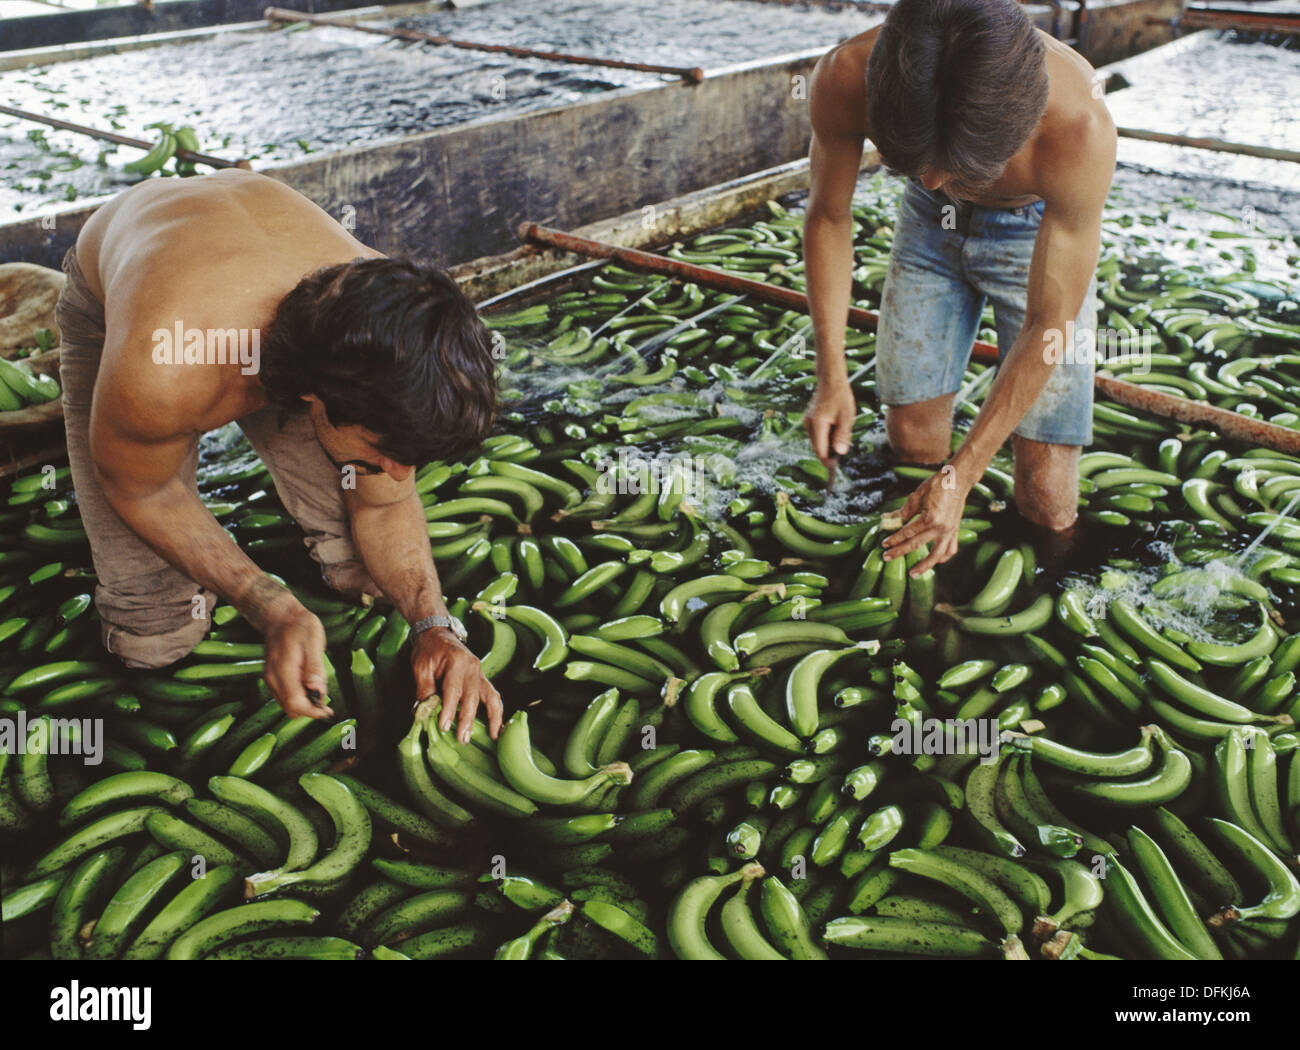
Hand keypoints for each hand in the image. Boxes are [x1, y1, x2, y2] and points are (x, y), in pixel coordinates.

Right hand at [262, 604, 332, 719]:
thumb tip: (317, 691)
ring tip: (318, 690)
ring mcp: (270, 678)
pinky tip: (308, 685)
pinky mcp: (272, 677)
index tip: (328, 711)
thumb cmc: (300, 626)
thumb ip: (314, 667)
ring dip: (304, 704)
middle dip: (309, 709)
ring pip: (286, 704)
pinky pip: (284, 696)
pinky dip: (297, 697)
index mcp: (283, 670)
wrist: (281, 616)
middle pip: (290, 708)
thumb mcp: (313, 642)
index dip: (312, 711)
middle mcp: (273, 678)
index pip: (295, 703)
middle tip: (326, 702)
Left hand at [413, 628, 502, 742]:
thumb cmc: (429, 649)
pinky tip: (497, 726)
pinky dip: (497, 711)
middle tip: (463, 739)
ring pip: (491, 697)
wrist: (438, 634)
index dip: (449, 709)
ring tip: (493, 736)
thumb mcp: (421, 667)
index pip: (453, 690)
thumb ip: (424, 690)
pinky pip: (493, 695)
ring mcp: (480, 673)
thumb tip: (423, 713)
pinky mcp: (482, 679)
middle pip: (473, 697)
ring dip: (492, 718)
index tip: (444, 726)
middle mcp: (473, 667)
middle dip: (468, 719)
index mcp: (457, 661)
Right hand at [803, 376, 856, 467]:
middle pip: (818, 447)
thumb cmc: (840, 397)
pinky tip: (836, 424)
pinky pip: (817, 434)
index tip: (835, 468)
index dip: (827, 461)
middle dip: (829, 451)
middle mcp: (809, 425)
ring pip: (818, 441)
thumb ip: (843, 435)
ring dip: (828, 442)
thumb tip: (840, 452)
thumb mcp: (847, 417)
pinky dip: (826, 435)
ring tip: (841, 428)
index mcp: (817, 424)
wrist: (830, 380)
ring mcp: (807, 422)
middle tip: (843, 445)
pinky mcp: (809, 420)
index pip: (820, 451)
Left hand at [881, 465, 969, 575]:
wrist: (958, 479)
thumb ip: (903, 512)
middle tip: (886, 558)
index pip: (907, 533)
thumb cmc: (937, 485)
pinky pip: (950, 549)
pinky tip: (936, 562)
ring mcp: (950, 531)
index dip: (894, 539)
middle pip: (916, 545)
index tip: (884, 544)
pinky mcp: (955, 530)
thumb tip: (887, 520)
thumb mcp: (916, 496)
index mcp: (930, 518)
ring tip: (913, 574)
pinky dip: (943, 557)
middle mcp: (941, 527)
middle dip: (899, 552)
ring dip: (924, 566)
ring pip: (937, 555)